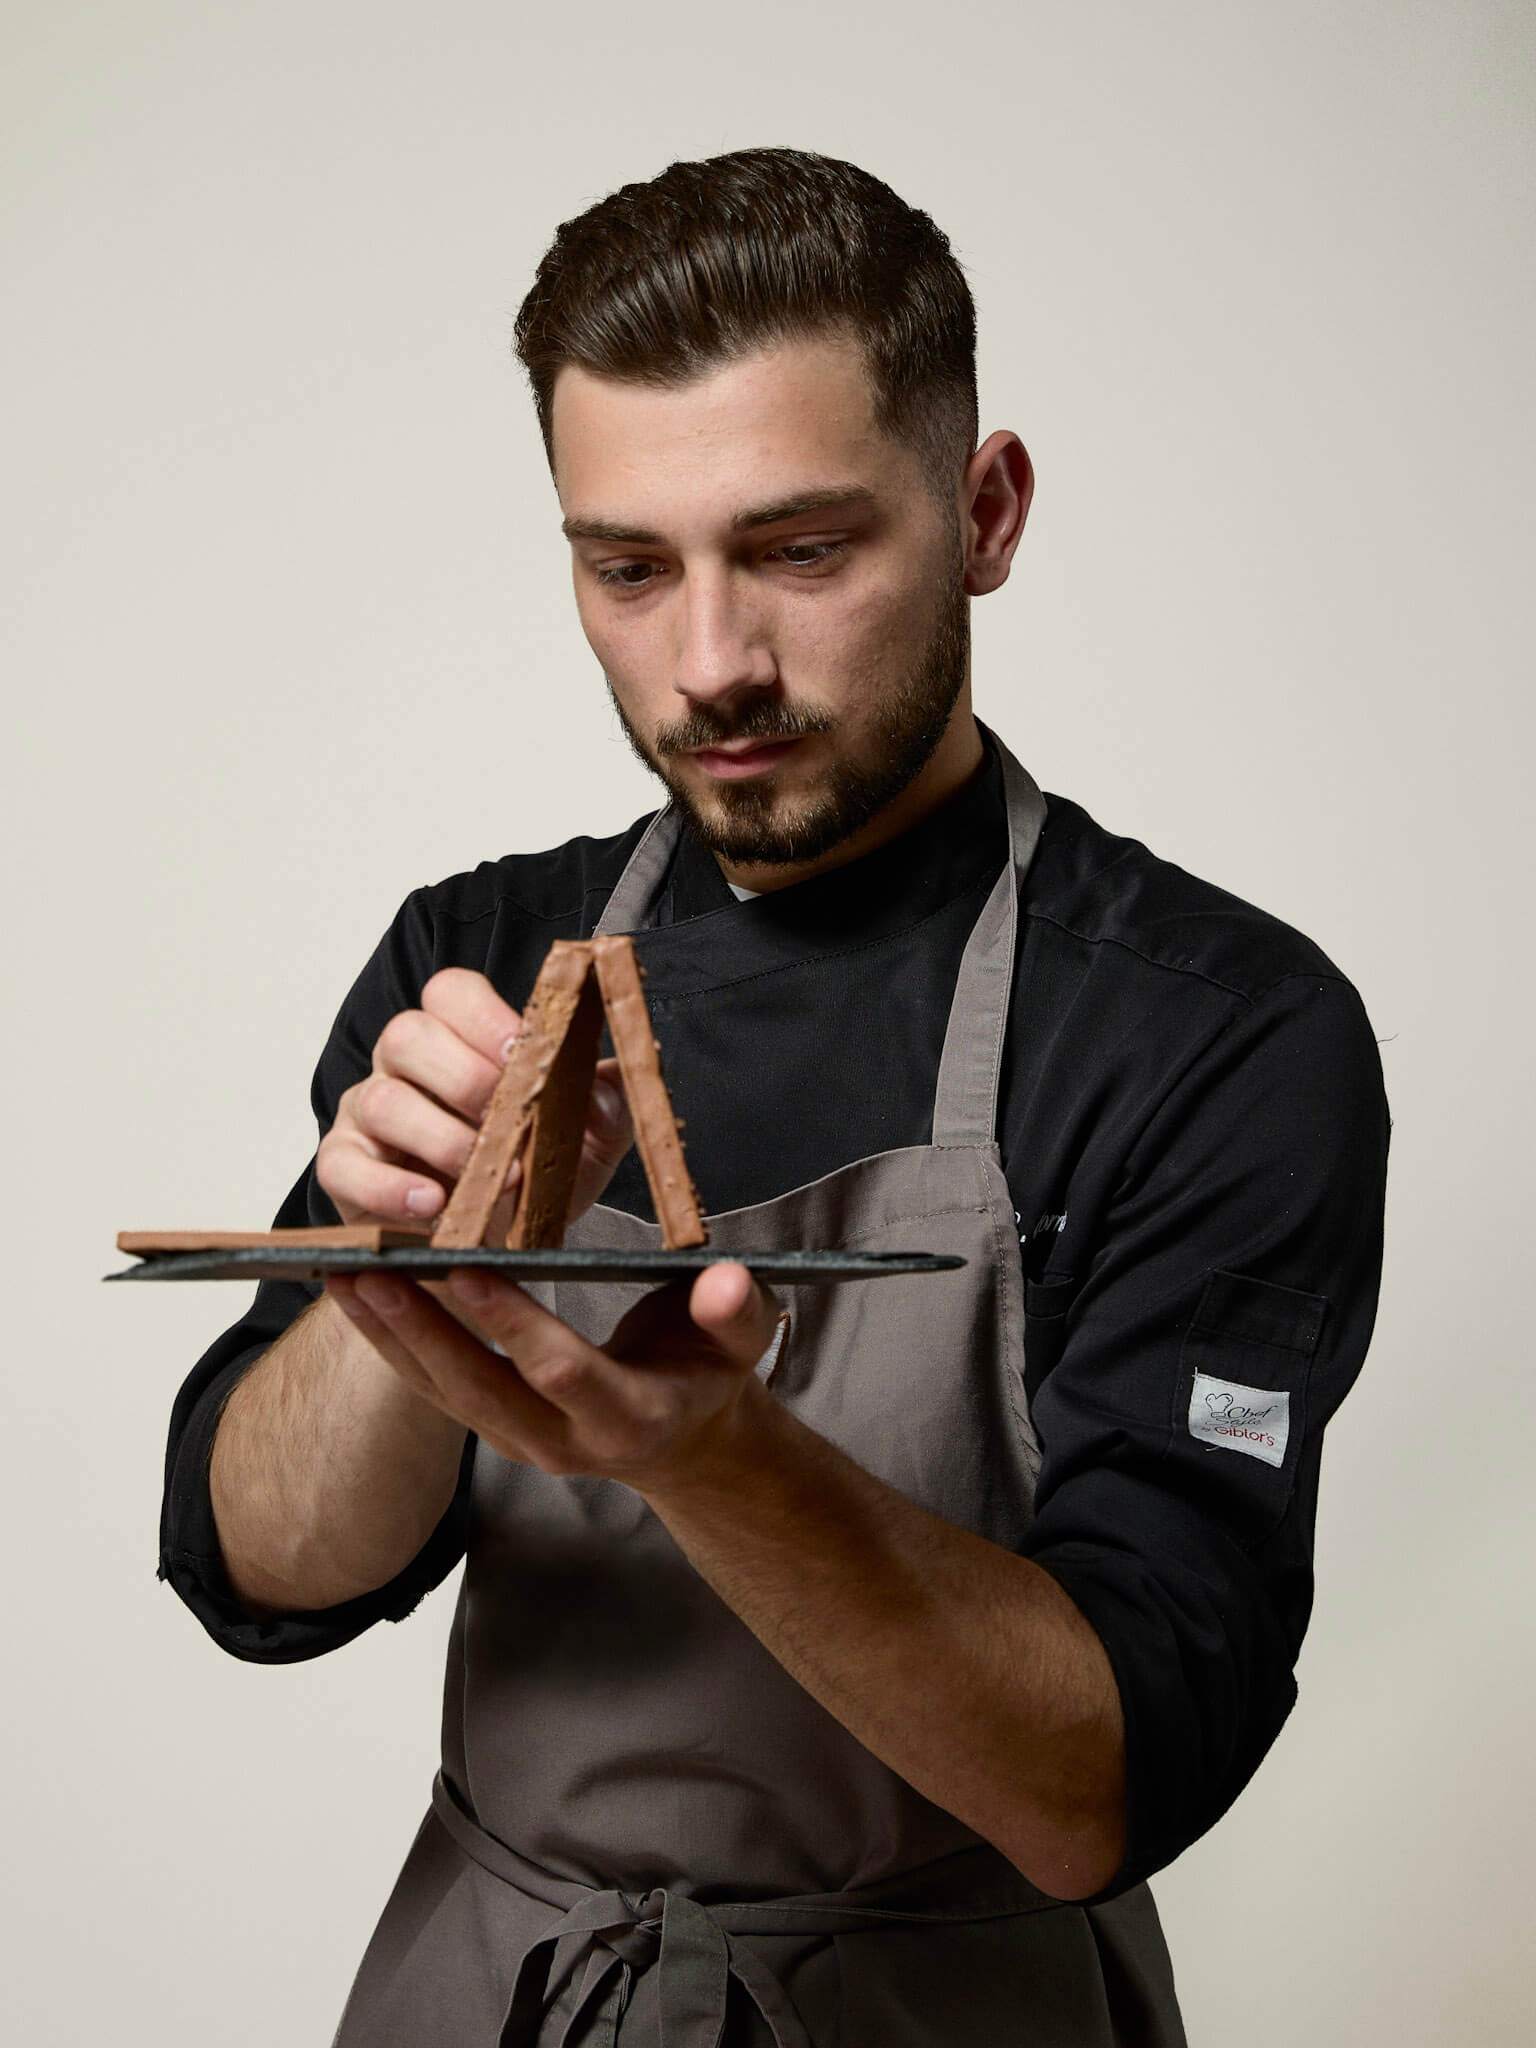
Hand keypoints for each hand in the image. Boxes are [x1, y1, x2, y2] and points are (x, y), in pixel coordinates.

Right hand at [317, 967, 633, 1227]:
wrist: (496, 1251)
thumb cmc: (533, 1178)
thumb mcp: (589, 1138)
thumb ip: (605, 1104)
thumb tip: (599, 1095)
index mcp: (458, 1038)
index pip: (451, 993)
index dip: (484, 1017)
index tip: (523, 1052)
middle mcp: (404, 1066)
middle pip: (407, 1035)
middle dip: (464, 1078)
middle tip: (510, 1123)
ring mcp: (368, 1114)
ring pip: (380, 1100)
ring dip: (441, 1140)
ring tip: (490, 1179)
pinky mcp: (345, 1168)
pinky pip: (343, 1165)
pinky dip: (387, 1187)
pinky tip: (432, 1205)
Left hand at [324, 1261, 784, 1492]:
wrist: (686, 1438)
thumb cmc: (709, 1372)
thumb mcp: (742, 1340)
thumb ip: (737, 1312)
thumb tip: (726, 1283)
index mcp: (627, 1418)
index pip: (559, 1369)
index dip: (513, 1322)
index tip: (467, 1267)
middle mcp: (564, 1444)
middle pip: (479, 1387)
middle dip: (422, 1330)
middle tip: (372, 1270)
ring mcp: (522, 1443)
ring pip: (443, 1393)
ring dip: (390, 1336)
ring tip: (344, 1274)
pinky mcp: (494, 1430)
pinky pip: (434, 1390)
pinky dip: (392, 1343)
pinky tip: (359, 1296)